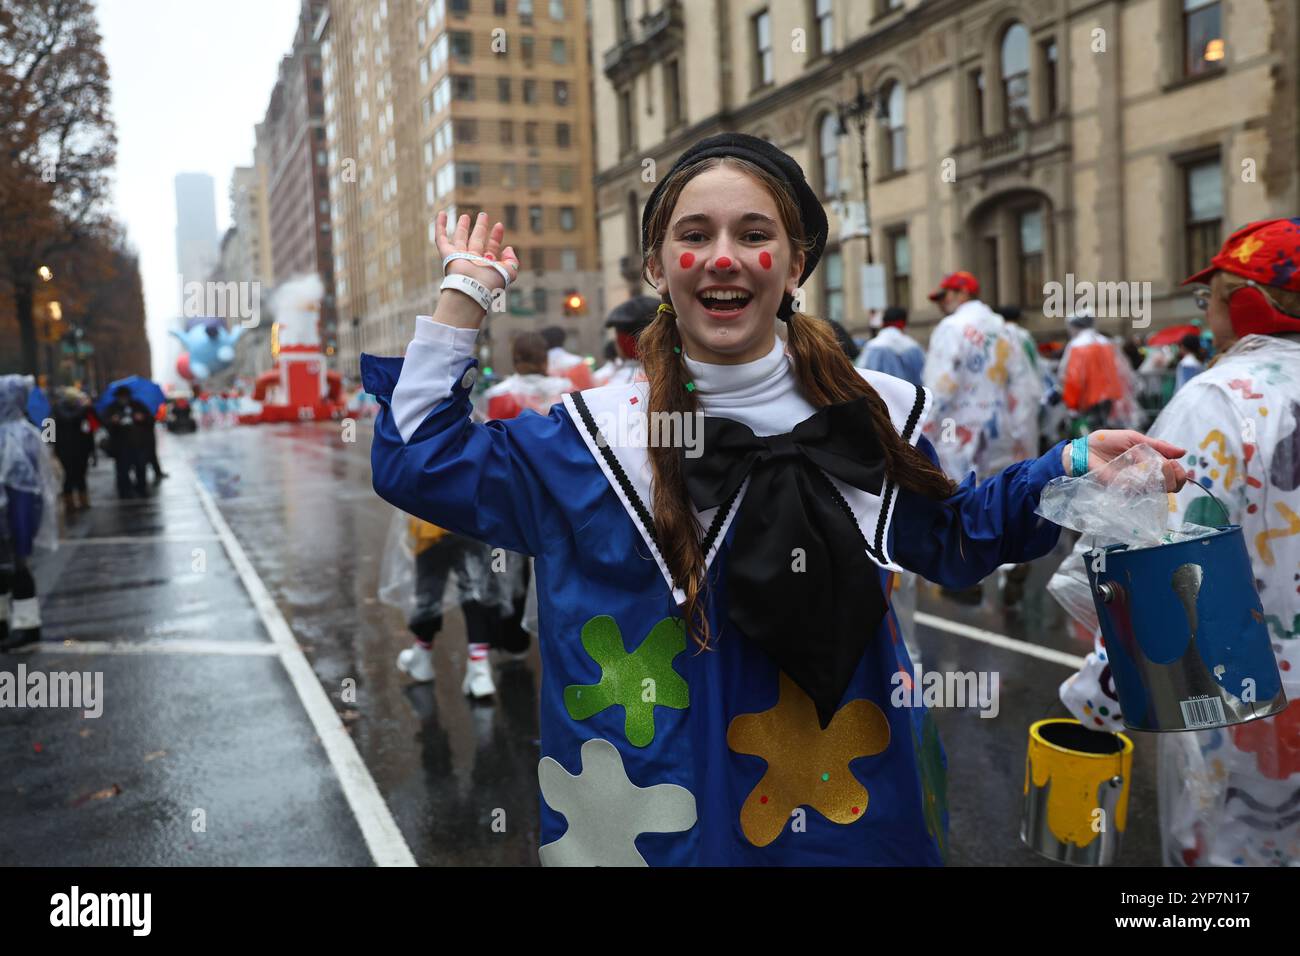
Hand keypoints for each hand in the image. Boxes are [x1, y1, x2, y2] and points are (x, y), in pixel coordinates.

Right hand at [435, 210, 517, 291]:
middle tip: (483, 215)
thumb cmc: (490, 283)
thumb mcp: (509, 272)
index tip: (499, 225)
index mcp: (486, 265)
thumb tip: (508, 248)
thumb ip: (512, 261)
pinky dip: (440, 226)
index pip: (491, 247)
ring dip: (462, 227)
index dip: (496, 236)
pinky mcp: (447, 254)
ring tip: (465, 216)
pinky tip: (442, 214)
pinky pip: (441, 238)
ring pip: (460, 239)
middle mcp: (473, 260)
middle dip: (481, 228)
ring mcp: (459, 257)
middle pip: (477, 240)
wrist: (472, 289)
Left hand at [1062, 430, 1188, 490]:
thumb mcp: (1135, 439)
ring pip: (1160, 488)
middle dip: (1175, 475)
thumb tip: (1183, 452)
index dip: (1180, 471)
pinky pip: (1142, 488)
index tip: (1175, 462)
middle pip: (1172, 486)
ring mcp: (1136, 486)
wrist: (1084, 450)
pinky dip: (1145, 479)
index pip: (1175, 476)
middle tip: (1167, 465)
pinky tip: (1140, 470)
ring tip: (1152, 464)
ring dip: (1161, 475)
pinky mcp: (1124, 490)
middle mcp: (1146, 479)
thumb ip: (1158, 445)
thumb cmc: (1107, 443)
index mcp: (1151, 466)